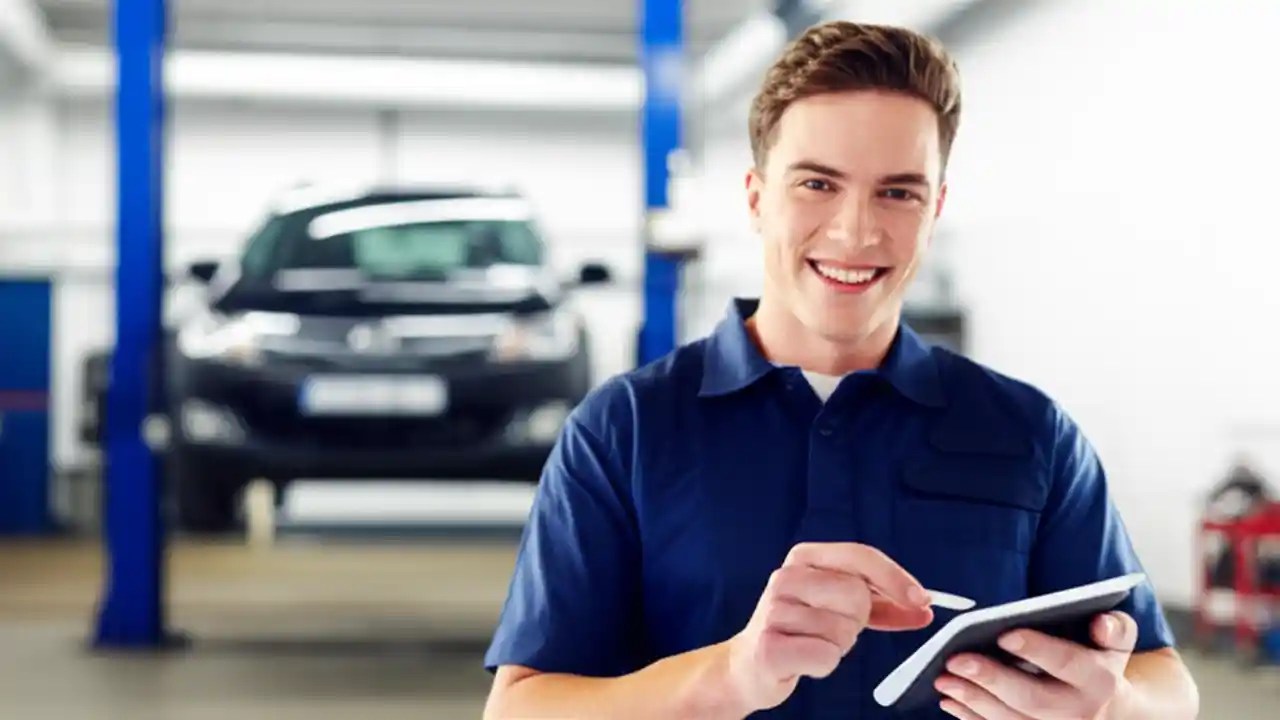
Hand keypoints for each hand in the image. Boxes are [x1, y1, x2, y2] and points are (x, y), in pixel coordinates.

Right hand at [723, 542, 933, 712]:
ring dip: (839, 645)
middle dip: (858, 620)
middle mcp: (785, 577)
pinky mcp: (770, 646)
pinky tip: (805, 659)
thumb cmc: (801, 630)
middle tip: (835, 627)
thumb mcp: (839, 604)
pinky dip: (824, 664)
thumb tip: (923, 606)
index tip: (922, 599)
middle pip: (857, 595)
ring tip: (814, 642)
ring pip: (844, 631)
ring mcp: (774, 611)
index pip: (860, 556)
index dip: (895, 577)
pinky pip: (826, 657)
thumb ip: (881, 601)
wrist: (750, 664)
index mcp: (803, 558)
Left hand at [935, 611, 1137, 718]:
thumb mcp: (1115, 642)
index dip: (1038, 649)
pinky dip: (972, 718)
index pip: (1068, 663)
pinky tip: (949, 700)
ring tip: (943, 679)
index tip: (1005, 633)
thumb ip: (1113, 627)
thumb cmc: (1100, 661)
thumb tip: (1101, 621)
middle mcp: (1080, 712)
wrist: (1112, 711)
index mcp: (1101, 680)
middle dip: (991, 678)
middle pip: (1032, 699)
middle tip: (955, 659)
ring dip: (973, 700)